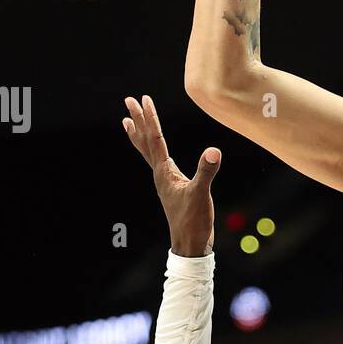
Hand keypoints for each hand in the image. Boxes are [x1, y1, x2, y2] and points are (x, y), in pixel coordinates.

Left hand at [123, 96, 220, 256]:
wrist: (190, 244)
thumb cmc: (194, 221)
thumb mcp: (201, 195)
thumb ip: (206, 172)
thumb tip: (213, 150)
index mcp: (164, 172)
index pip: (155, 139)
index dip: (150, 118)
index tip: (143, 99)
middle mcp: (160, 174)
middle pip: (145, 142)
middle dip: (138, 120)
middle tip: (129, 101)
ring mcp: (164, 181)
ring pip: (147, 152)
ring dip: (139, 134)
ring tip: (129, 121)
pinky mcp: (171, 187)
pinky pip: (157, 162)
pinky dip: (152, 151)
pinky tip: (156, 151)